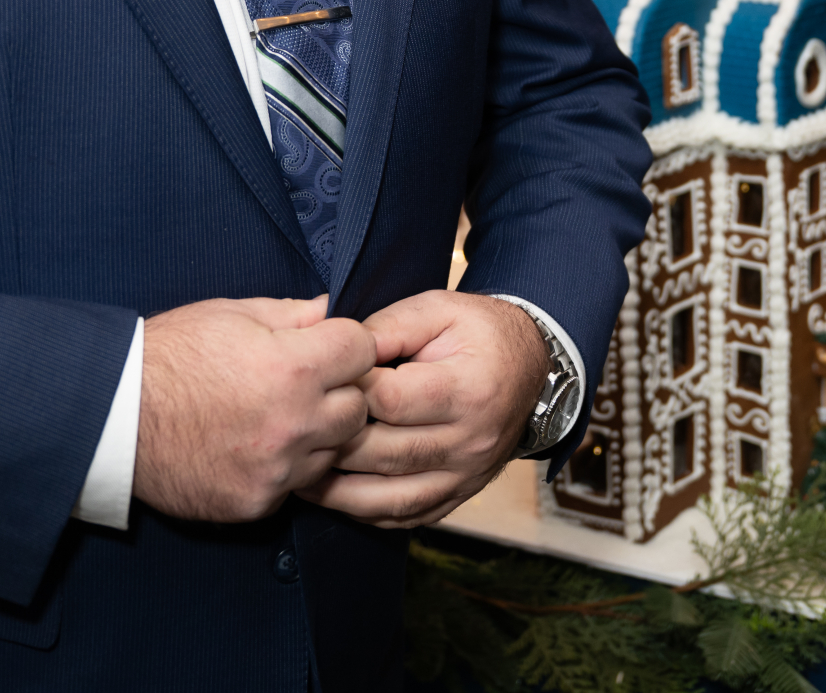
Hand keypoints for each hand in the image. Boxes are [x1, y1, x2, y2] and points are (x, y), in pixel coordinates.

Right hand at [132, 296, 376, 520]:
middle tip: (306, 385)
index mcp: (292, 366)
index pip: (363, 350)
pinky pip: (296, 484)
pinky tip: (253, 448)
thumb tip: (329, 308)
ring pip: (333, 451)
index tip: (329, 348)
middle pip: (358, 407)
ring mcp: (276, 468)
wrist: (113, 418)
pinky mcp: (257, 501)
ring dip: (317, 434)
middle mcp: (294, 421)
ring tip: (277, 418)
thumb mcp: (231, 314)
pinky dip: (284, 468)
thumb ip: (291, 313)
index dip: (347, 344)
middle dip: (340, 391)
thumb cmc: (169, 356)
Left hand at [301, 291, 546, 528]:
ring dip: (337, 491)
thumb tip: (340, 348)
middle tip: (295, 430)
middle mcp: (470, 441)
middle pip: (383, 453)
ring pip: (390, 498)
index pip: (391, 401)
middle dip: (332, 442)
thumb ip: (389, 325)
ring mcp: (465, 476)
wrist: (530, 367)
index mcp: (468, 390)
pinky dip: (365, 512)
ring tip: (299, 472)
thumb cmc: (479, 332)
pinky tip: (335, 495)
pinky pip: (405, 516)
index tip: (325, 380)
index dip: (349, 392)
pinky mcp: (459, 495)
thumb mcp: (439, 308)